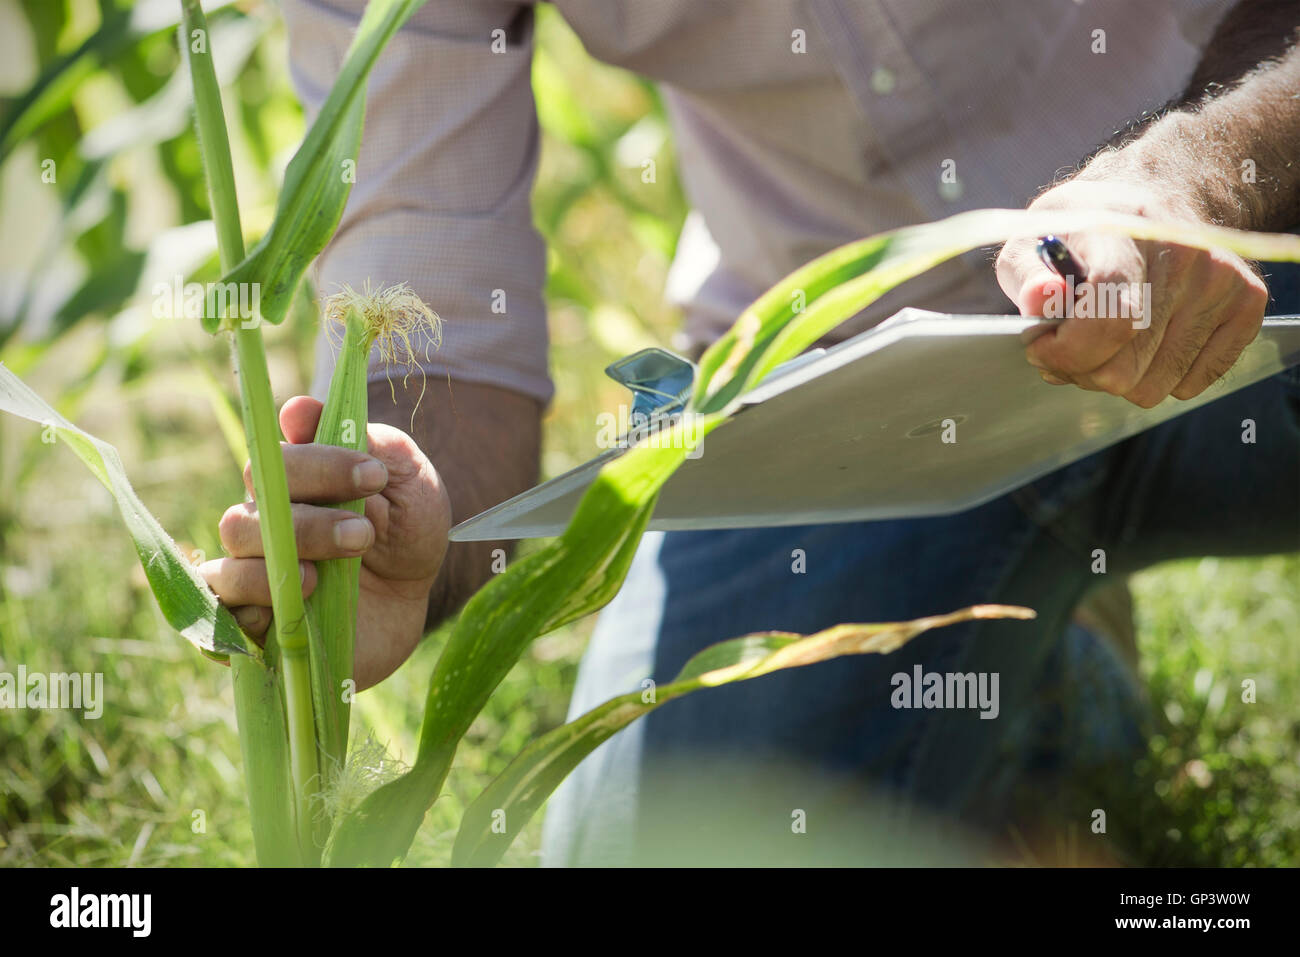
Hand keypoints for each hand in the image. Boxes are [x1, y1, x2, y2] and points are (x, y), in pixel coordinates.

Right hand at [200, 396, 449, 689]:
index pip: (273, 461)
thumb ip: (366, 443)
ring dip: (276, 571)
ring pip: (226, 569)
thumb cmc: (407, 531)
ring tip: (325, 578)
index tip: (373, 474)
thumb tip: (297, 409)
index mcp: (292, 481)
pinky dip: (247, 615)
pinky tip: (293, 610)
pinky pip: (219, 624)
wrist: (415, 600)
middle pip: (245, 517)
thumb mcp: (409, 482)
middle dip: (306, 524)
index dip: (317, 463)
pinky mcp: (253, 627)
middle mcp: (261, 524)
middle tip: (365, 533)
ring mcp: (252, 577)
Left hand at [995, 179, 1268, 407]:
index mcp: (1124, 234)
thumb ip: (1026, 275)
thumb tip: (1039, 299)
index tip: (1039, 345)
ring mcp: (1221, 281)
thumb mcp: (1032, 238)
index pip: (1107, 319)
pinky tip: (1144, 342)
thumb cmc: (1083, 229)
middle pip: (1123, 369)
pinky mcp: (1247, 303)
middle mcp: (1184, 256)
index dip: (1064, 352)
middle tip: (1066, 345)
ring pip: (1153, 386)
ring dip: (1117, 377)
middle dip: (1079, 370)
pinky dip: (1158, 376)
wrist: (1153, 198)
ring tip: (1103, 341)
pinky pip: (1191, 383)